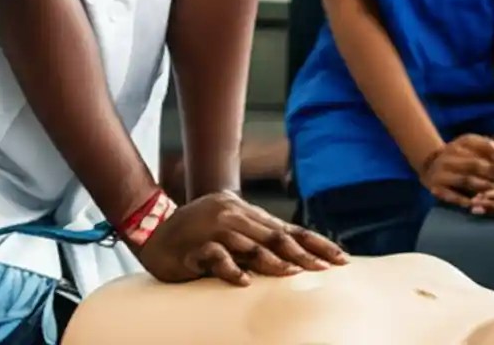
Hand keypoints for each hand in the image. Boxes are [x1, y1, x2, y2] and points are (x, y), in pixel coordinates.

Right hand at [136, 191, 347, 285]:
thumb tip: (293, 256)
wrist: (153, 231)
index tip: (339, 257)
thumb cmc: (197, 234)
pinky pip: (216, 258)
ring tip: (292, 274)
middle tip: (325, 269)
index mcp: (245, 211)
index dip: (315, 242)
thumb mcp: (230, 227)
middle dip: (303, 254)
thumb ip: (256, 237)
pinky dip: (231, 270)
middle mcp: (233, 216)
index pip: (287, 227)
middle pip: (275, 236)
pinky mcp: (194, 247)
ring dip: (272, 262)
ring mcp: (213, 229)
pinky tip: (244, 282)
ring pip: (249, 246)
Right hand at [419, 134, 493, 207]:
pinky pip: (452, 195)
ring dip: (483, 188)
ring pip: (467, 180)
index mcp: (463, 142)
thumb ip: (490, 150)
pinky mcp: (436, 186)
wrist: (432, 166)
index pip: (482, 146)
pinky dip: (466, 201)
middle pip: (475, 164)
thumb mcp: (475, 147)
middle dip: (493, 175)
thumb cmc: (464, 158)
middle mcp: (450, 153)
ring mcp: (441, 170)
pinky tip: (478, 204)